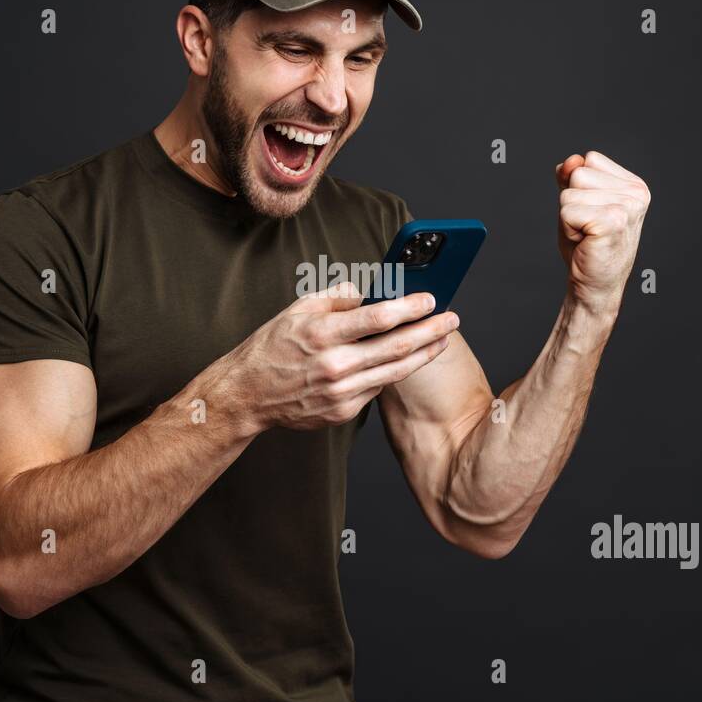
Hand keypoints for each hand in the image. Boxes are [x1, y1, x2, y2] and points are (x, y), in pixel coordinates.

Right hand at [222, 282, 458, 432]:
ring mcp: (340, 392)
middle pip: (396, 346)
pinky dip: (393, 372)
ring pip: (394, 371)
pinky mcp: (342, 411)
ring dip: (424, 354)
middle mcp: (334, 365)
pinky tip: (407, 360)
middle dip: (431, 331)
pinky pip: (376, 389)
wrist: (248, 394)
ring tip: (442, 339)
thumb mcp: (297, 310)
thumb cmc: (272, 348)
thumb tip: (371, 290)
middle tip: (453, 319)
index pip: (378, 317)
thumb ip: (336, 296)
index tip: (431, 298)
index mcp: (322, 333)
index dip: (410, 307)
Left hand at [555, 150, 650, 316]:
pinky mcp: (613, 221)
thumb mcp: (577, 203)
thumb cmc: (587, 245)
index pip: (589, 160)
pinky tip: (585, 241)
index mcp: (633, 185)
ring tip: (587, 235)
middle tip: (587, 228)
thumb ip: (571, 177)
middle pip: (578, 174)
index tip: (591, 213)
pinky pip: (567, 211)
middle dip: (572, 202)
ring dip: (569, 217)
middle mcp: (636, 193)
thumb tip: (571, 160)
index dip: (579, 187)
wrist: (595, 285)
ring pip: (570, 193)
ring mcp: (627, 206)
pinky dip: (568, 228)